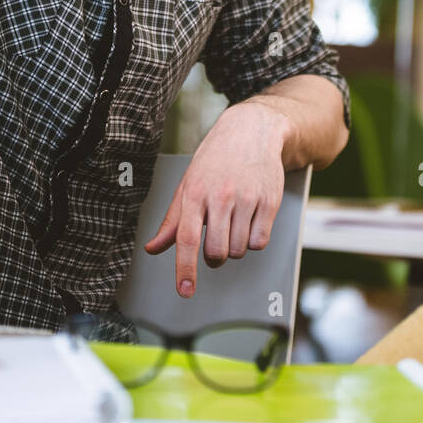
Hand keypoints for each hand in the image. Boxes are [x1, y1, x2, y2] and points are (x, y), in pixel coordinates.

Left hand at [142, 101, 288, 296]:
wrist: (251, 131)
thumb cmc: (216, 159)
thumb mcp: (188, 184)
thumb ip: (172, 220)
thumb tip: (153, 247)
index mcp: (196, 193)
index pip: (187, 239)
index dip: (185, 268)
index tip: (185, 290)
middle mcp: (221, 196)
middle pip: (217, 252)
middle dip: (214, 257)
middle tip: (215, 242)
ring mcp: (248, 198)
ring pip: (239, 249)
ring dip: (235, 246)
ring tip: (233, 222)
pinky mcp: (270, 201)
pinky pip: (261, 241)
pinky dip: (254, 240)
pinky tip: (249, 221)